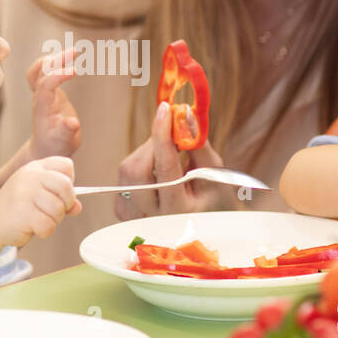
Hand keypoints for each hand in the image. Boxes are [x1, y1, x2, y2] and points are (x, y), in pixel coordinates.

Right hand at [0, 156, 80, 246]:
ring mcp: (25, 194)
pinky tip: (34, 228)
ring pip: (58, 209)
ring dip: (55, 220)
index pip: (66, 165)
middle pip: (65, 186)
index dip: (69, 182)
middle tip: (56, 210)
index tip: (60, 193)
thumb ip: (61, 198)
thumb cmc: (20, 206)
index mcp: (36, 168)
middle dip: (67, 202)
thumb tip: (77, 207)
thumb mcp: (39, 194)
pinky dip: (45, 231)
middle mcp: (30, 177)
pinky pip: (48, 225)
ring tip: (41, 219)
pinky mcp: (22, 213)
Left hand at [27, 48, 80, 157]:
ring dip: (54, 58)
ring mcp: (41, 94)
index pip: (46, 84)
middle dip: (56, 60)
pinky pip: (43, 73)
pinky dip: (52, 63)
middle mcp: (40, 98)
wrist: (45, 149)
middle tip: (75, 51)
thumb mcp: (64, 142)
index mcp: (43, 107)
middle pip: (41, 72)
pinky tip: (67, 58)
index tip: (74, 70)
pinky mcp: (47, 92)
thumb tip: (73, 123)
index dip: (57, 75)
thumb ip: (67, 131)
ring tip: (74, 52)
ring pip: (40, 70)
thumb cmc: (55, 146)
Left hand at [115, 101, 230, 219]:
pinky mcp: (123, 212)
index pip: (165, 168)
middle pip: (138, 169)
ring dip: (147, 153)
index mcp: (181, 213)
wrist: (204, 229)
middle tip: (172, 132)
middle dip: (154, 142)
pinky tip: (156, 171)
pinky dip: (139, 164)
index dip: (163, 135)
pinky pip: (123, 177)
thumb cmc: (215, 200)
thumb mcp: (215, 174)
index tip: (166, 109)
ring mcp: (133, 218)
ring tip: (169, 157)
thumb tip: (183, 114)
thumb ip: (198, 145)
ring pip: (128, 170)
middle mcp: (152, 219)